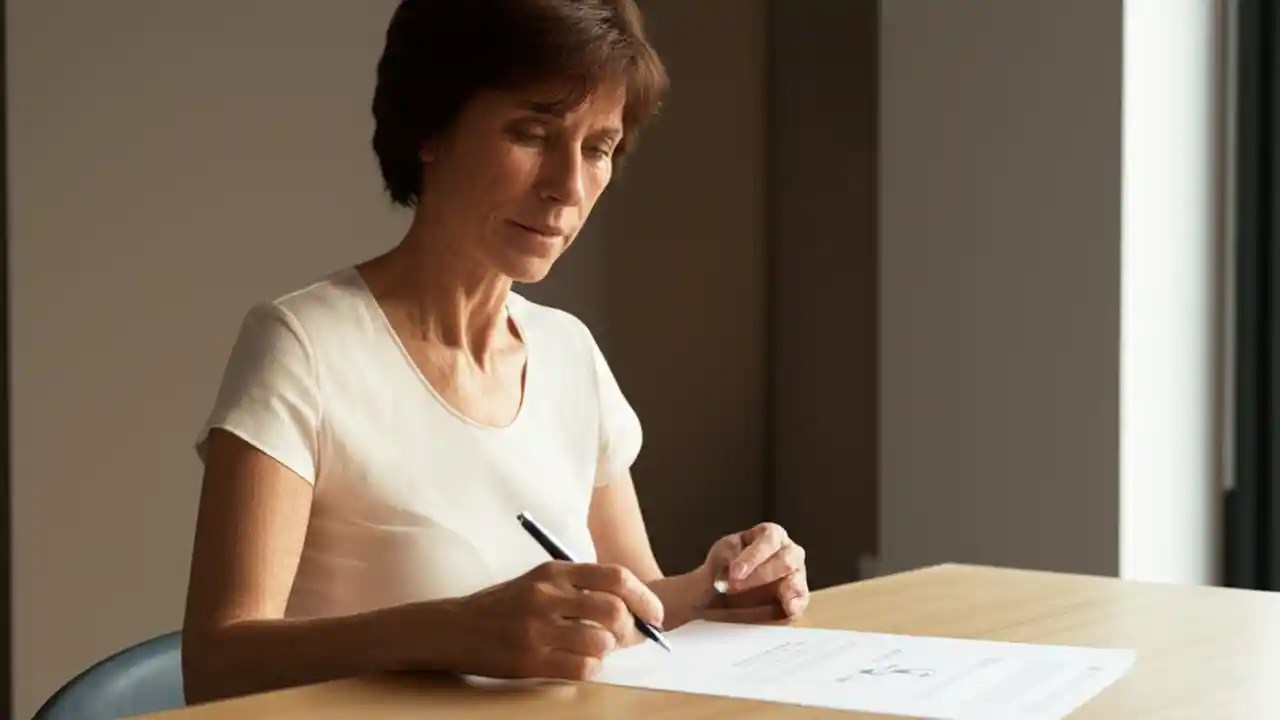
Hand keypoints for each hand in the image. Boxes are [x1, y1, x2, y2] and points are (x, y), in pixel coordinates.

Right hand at [443, 561, 664, 680]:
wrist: (455, 627)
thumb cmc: (505, 606)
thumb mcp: (540, 582)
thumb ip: (581, 590)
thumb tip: (632, 610)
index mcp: (554, 572)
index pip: (616, 577)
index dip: (644, 597)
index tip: (654, 614)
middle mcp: (547, 596)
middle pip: (614, 611)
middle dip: (629, 629)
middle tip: (625, 638)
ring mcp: (537, 629)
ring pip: (601, 643)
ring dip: (607, 652)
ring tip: (595, 650)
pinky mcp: (530, 659)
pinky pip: (582, 668)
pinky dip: (592, 670)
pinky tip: (581, 664)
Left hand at [696, 522, 807, 622]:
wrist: (722, 590)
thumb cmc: (726, 565)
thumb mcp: (721, 553)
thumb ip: (727, 555)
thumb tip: (734, 566)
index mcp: (772, 535)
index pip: (769, 540)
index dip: (753, 556)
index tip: (735, 572)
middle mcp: (790, 552)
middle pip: (784, 561)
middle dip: (760, 576)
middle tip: (735, 587)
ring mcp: (797, 575)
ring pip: (796, 582)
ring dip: (776, 592)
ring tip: (761, 603)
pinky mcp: (797, 598)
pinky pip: (801, 602)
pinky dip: (795, 606)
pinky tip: (789, 610)